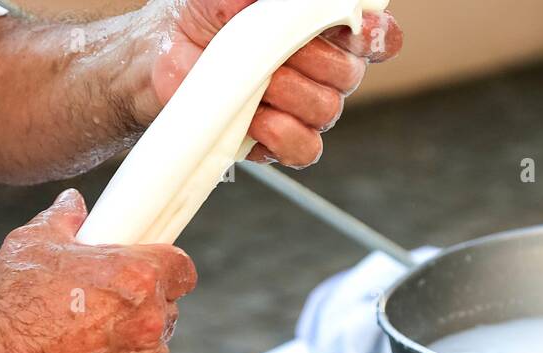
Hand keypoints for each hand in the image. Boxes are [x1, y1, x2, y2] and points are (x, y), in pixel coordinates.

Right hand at [0, 190, 195, 352]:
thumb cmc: (9, 306)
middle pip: (167, 312)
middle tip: (107, 317)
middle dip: (144, 312)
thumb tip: (74, 204)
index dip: (168, 273)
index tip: (154, 279)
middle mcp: (149, 320)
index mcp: (136, 275)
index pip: (182, 270)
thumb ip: (62, 220)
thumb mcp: (31, 245)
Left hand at [133, 0, 402, 167]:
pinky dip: (283, 134)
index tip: (355, 28)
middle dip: (311, 61)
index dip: (377, 36)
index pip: (381, 37)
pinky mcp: (279, 143)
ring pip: (327, 110)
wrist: (161, 55)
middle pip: (350, 74)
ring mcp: (304, 110)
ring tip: (255, 82)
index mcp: (326, 29)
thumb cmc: (202, 12)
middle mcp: (325, 70)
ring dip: (290, 94)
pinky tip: (257, 119)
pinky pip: (306, 149)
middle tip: (272, 51)